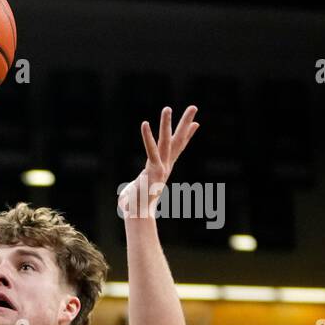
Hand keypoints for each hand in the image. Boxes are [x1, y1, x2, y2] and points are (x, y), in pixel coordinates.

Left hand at [118, 105, 199, 219]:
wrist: (138, 217)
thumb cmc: (133, 206)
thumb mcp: (135, 191)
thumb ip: (134, 186)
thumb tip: (127, 194)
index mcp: (163, 168)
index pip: (178, 148)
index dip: (187, 135)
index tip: (196, 123)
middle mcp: (165, 166)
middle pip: (178, 140)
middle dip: (185, 123)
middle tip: (194, 107)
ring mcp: (161, 168)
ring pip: (166, 142)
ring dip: (167, 124)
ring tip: (168, 108)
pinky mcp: (153, 170)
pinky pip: (151, 150)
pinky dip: (147, 137)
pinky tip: (145, 124)